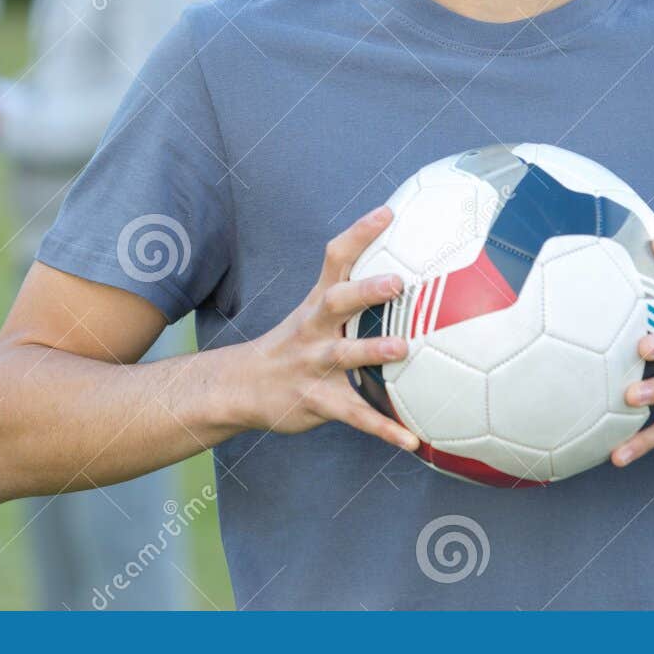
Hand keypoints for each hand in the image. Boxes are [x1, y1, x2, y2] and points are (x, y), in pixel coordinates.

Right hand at [234, 206, 420, 452]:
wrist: (241, 387)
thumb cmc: (293, 344)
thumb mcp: (314, 311)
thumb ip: (352, 293)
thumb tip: (405, 271)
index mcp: (318, 303)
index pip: (336, 258)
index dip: (360, 234)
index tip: (389, 212)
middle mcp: (314, 329)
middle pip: (336, 302)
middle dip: (365, 290)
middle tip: (397, 281)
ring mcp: (313, 365)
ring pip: (342, 356)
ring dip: (372, 351)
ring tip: (403, 348)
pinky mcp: (318, 402)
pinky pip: (355, 416)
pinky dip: (384, 428)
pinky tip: (412, 440)